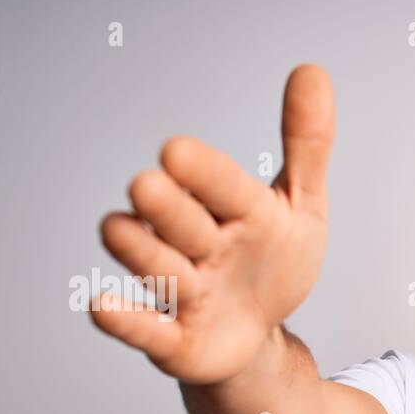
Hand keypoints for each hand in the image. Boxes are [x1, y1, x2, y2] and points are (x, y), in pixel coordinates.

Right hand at [91, 64, 334, 383]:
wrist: (259, 334)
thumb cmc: (272, 262)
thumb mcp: (301, 207)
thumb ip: (306, 146)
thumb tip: (312, 72)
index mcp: (233, 209)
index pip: (219, 185)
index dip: (202, 172)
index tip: (177, 151)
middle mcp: (197, 244)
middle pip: (177, 220)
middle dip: (166, 206)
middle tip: (149, 187)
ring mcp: (182, 291)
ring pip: (156, 268)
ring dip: (142, 253)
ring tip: (123, 230)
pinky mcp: (173, 341)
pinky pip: (145, 331)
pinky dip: (125, 320)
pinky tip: (102, 305)